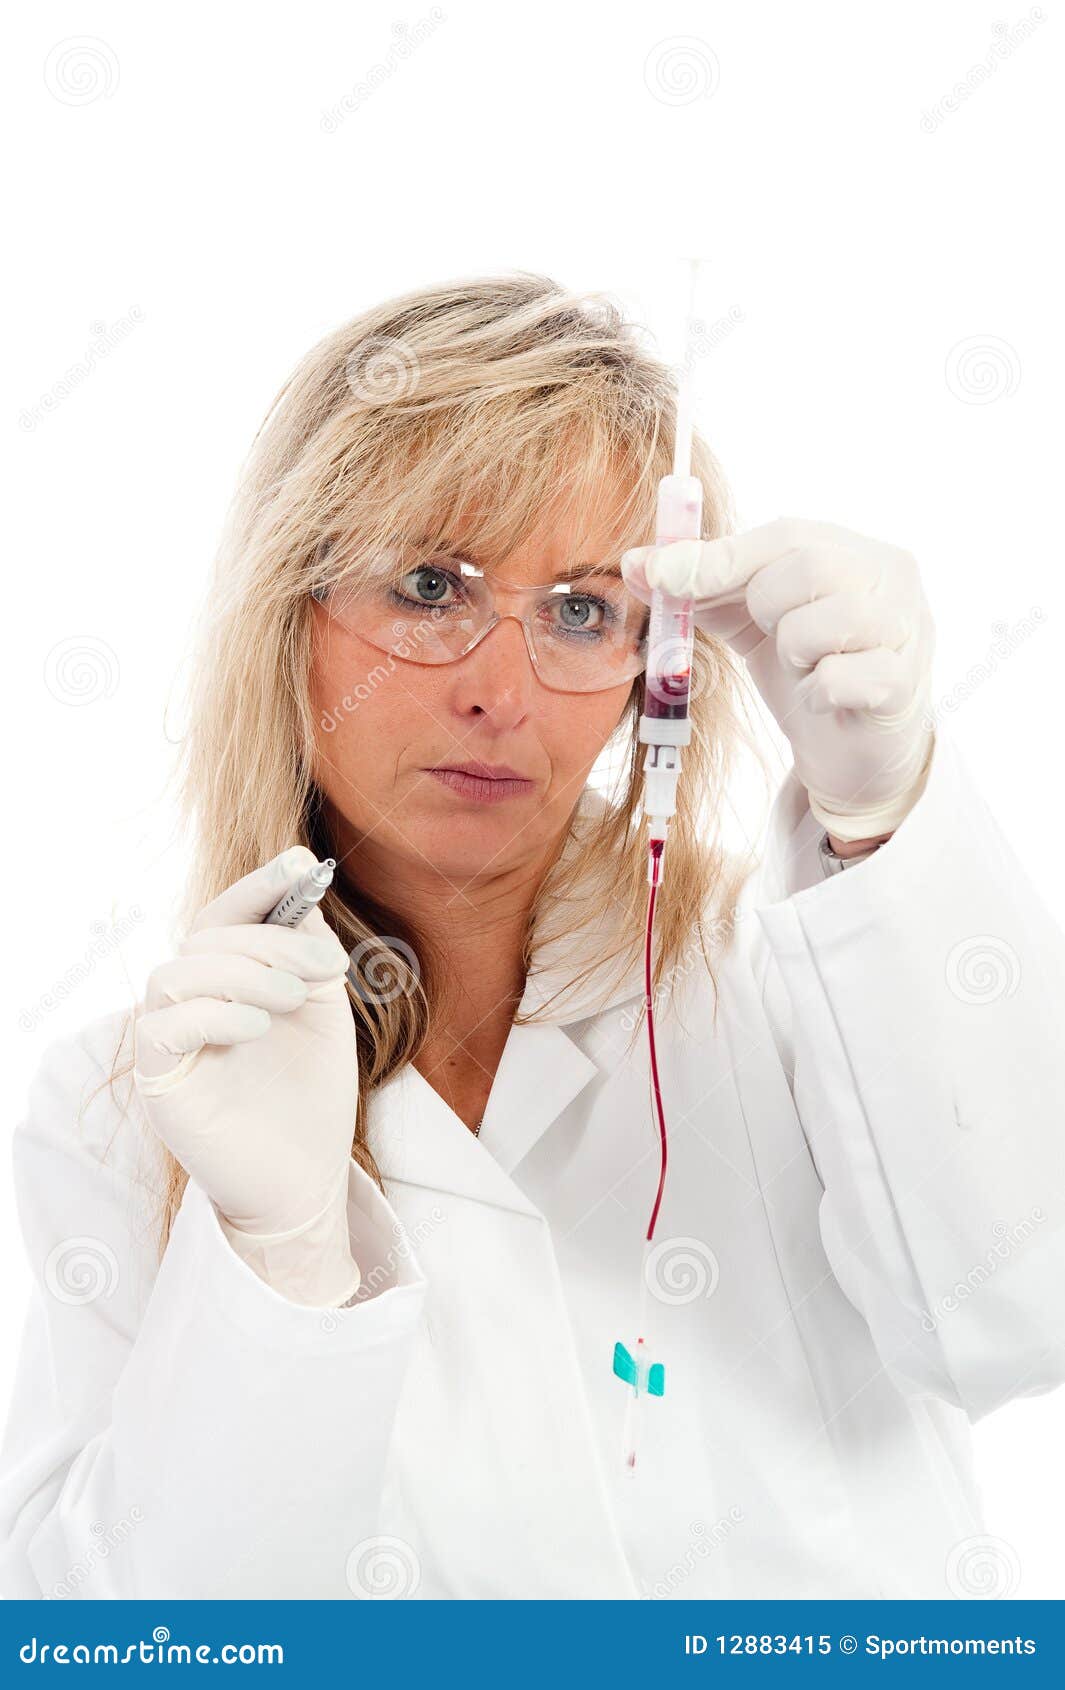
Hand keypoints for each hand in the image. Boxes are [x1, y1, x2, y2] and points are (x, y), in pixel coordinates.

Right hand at [133, 847, 360, 1305]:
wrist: (305, 1181)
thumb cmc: (310, 1098)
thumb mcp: (322, 1013)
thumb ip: (308, 954)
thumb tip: (302, 896)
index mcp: (226, 983)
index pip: (224, 919)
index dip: (256, 887)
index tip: (299, 863)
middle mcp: (189, 1004)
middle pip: (206, 940)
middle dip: (270, 941)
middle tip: (325, 967)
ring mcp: (169, 1041)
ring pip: (180, 973)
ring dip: (245, 973)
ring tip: (296, 1000)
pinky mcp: (159, 1081)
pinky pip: (165, 1026)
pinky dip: (214, 1014)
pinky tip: (260, 1028)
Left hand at [622, 517, 935, 841]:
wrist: (851, 748)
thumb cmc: (805, 669)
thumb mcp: (746, 622)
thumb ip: (698, 589)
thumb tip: (634, 564)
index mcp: (851, 548)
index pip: (783, 534)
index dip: (719, 557)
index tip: (662, 576)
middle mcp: (890, 576)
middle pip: (808, 566)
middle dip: (767, 607)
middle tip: (773, 636)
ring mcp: (907, 628)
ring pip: (824, 620)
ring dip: (794, 652)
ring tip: (804, 667)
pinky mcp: (905, 683)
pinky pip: (842, 677)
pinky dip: (817, 692)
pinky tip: (825, 699)